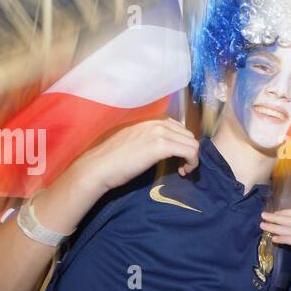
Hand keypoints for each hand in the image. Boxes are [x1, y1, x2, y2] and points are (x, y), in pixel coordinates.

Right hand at [73, 118, 198, 192]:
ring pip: (193, 144)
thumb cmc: (112, 158)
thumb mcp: (134, 139)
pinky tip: (182, 172)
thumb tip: (166, 145)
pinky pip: (190, 152)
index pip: (178, 127)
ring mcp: (159, 131)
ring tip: (181, 170)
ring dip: (191, 159)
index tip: (175, 157)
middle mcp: (156, 120)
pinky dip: (192, 163)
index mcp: (150, 117)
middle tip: (180, 166)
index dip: (180, 143)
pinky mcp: (161, 145)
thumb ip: (150, 136)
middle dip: (188, 151)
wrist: (98, 166)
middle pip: (188, 135)